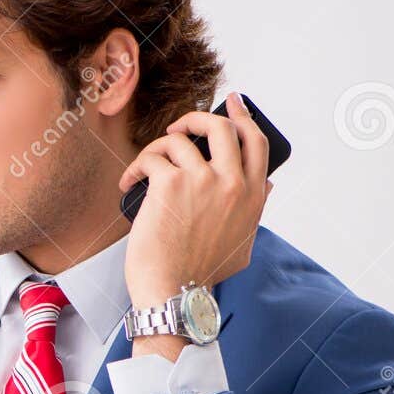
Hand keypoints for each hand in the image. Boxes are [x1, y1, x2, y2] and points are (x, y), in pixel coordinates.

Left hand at [118, 91, 273, 310]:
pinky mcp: (170, 184)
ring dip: (157, 149)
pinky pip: (152, 157)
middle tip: (177, 127)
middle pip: (221, 127)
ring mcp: (202, 180)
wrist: (174, 291)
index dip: (243, 116)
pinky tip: (127, 184)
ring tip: (146, 168)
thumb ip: (255, 211)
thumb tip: (266, 185)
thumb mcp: (244, 243)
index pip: (256, 142)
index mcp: (252, 195)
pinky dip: (135, 167)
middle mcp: (231, 182)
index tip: (232, 102)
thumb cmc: (202, 272)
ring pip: (179, 140)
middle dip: (196, 118)